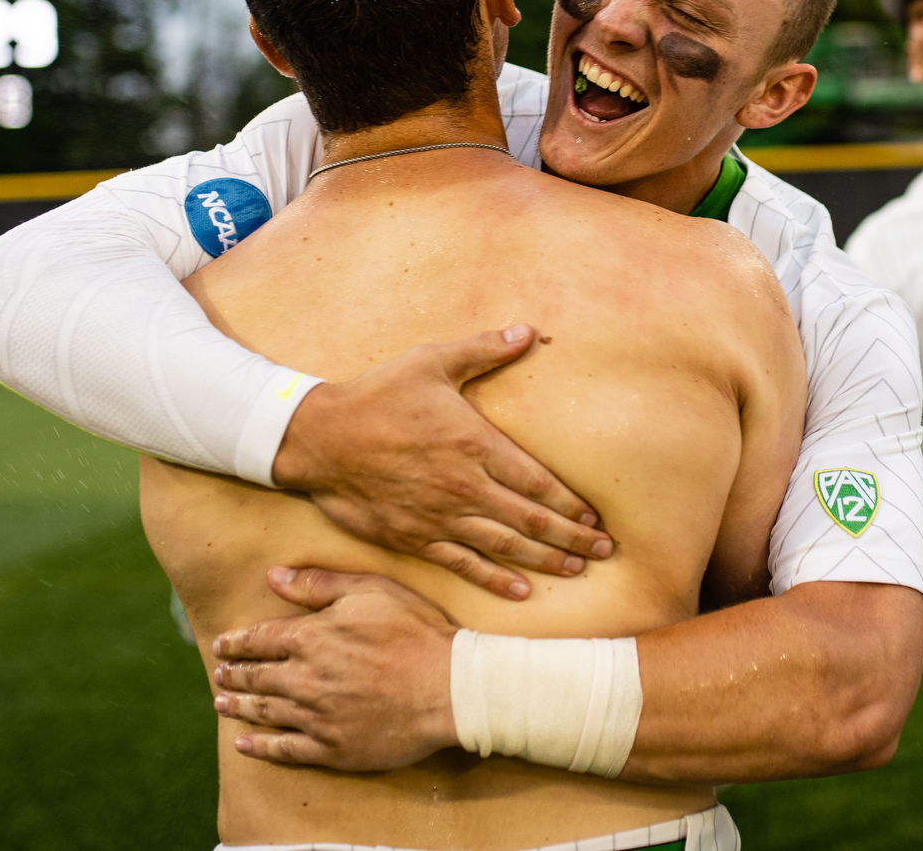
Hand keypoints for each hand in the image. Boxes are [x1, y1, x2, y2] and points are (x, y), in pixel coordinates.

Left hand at [213, 566, 458, 769]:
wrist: (450, 689)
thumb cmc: (416, 633)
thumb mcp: (372, 592)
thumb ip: (319, 584)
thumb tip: (273, 576)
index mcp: (312, 638)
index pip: (260, 639)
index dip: (236, 642)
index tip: (221, 644)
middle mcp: (304, 678)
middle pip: (256, 676)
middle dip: (233, 673)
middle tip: (219, 673)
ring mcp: (315, 717)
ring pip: (264, 711)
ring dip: (238, 705)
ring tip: (221, 703)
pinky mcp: (330, 748)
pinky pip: (284, 749)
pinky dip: (259, 747)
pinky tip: (245, 743)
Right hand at [270, 326, 614, 599]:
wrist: (318, 438)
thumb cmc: (378, 396)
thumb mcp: (432, 362)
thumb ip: (484, 350)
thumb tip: (528, 331)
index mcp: (475, 443)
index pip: (537, 481)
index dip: (569, 503)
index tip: (594, 518)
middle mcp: (465, 486)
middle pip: (531, 519)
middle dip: (571, 538)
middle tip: (604, 551)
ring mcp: (439, 517)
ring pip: (504, 546)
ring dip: (544, 560)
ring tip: (576, 570)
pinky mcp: (414, 537)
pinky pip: (462, 563)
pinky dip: (494, 579)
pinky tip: (520, 591)